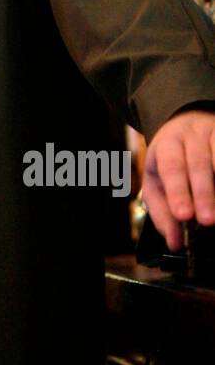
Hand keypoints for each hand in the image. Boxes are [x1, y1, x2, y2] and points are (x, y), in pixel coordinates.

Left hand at [143, 110, 214, 250]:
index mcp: (168, 144)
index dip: (177, 191)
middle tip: (207, 221)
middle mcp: (192, 135)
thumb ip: (162, 211)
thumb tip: (175, 242)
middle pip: (198, 163)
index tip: (184, 215)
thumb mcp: (157, 180)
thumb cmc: (172, 159)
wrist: (189, 121)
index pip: (171, 166)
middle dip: (203, 193)